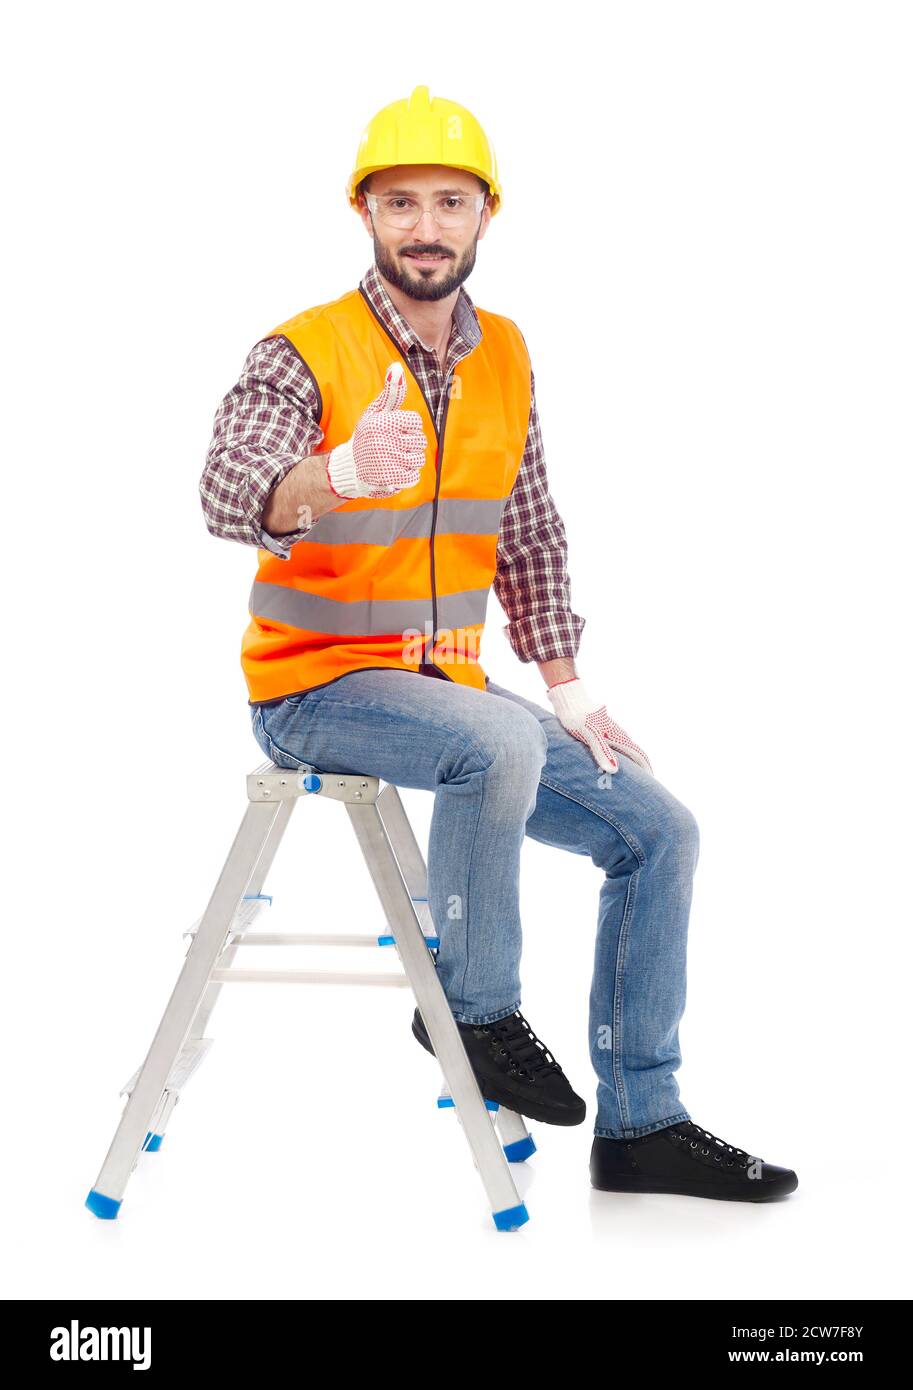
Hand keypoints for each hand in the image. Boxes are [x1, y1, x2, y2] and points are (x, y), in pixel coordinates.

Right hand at [326, 362, 427, 499]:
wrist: (349, 466)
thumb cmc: (367, 436)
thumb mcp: (376, 412)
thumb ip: (391, 392)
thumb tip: (397, 366)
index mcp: (383, 422)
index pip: (416, 422)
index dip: (409, 427)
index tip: (397, 430)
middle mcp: (384, 440)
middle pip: (420, 441)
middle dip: (410, 444)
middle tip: (394, 446)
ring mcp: (388, 461)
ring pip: (418, 459)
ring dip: (409, 461)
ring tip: (394, 459)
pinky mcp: (390, 479)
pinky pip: (414, 476)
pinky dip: (407, 475)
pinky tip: (395, 471)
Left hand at [546, 677, 652, 774]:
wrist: (568, 698)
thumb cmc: (578, 716)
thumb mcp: (589, 735)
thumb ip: (602, 752)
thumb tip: (615, 771)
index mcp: (617, 735)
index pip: (637, 752)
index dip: (645, 766)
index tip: (651, 779)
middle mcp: (616, 732)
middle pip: (633, 751)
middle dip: (639, 765)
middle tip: (643, 780)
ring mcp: (608, 730)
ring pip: (623, 747)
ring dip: (629, 760)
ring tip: (630, 772)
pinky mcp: (598, 729)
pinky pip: (613, 744)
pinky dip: (616, 755)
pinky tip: (610, 757)